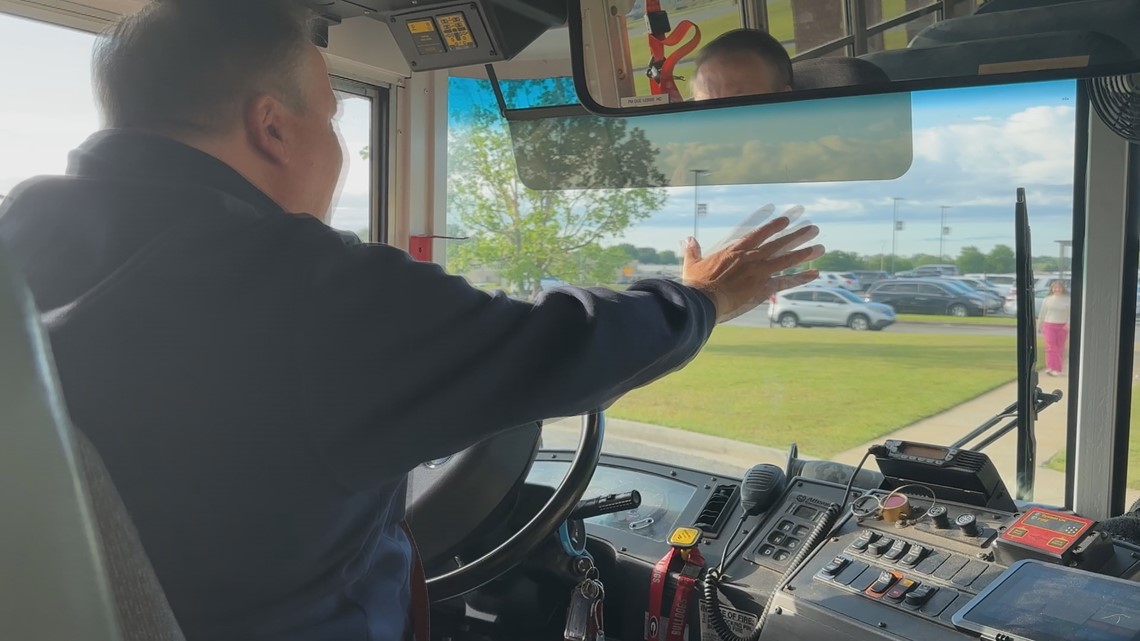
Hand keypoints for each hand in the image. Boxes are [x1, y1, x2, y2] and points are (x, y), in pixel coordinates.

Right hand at [682, 215, 823, 322]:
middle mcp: (751, 257)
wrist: (703, 302)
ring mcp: (759, 272)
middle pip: (779, 243)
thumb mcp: (692, 264)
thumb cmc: (696, 284)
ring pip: (786, 259)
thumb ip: (692, 251)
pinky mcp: (763, 288)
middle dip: (797, 234)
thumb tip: (687, 239)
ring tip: (821, 247)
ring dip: (805, 252)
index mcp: (735, 250)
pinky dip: (801, 277)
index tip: (786, 218)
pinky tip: (815, 273)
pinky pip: (786, 281)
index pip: (759, 233)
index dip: (773, 225)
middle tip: (813, 228)